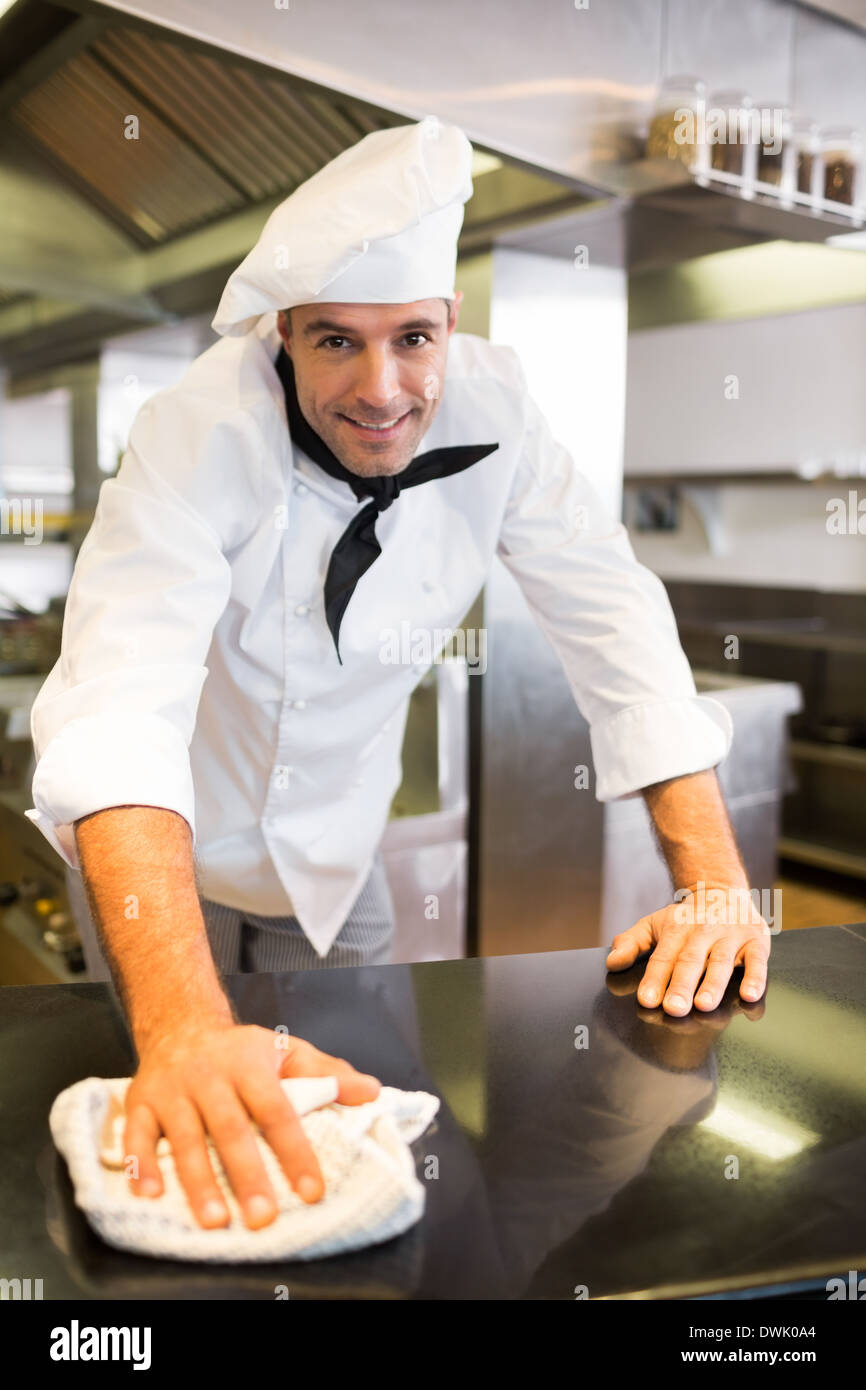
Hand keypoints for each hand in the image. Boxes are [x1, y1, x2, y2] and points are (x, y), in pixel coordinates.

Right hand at [123, 1022, 380, 1229]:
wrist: (179, 1023)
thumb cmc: (240, 1049)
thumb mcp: (286, 1050)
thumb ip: (327, 1073)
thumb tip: (372, 1091)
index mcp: (248, 1064)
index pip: (277, 1110)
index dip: (295, 1151)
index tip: (312, 1190)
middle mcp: (209, 1076)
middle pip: (230, 1129)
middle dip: (247, 1175)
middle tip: (264, 1217)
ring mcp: (172, 1090)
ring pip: (183, 1139)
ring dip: (198, 1181)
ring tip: (215, 1220)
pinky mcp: (140, 1102)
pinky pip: (136, 1135)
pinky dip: (139, 1165)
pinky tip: (149, 1195)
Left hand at [605, 882, 771, 1016]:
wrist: (723, 890)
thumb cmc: (687, 918)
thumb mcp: (655, 924)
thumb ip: (632, 943)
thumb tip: (612, 962)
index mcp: (677, 929)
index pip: (663, 957)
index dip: (655, 979)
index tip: (647, 1000)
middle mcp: (703, 932)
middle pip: (691, 961)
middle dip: (681, 986)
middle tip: (674, 1009)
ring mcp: (731, 936)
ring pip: (722, 962)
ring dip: (713, 984)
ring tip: (704, 1004)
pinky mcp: (756, 942)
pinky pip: (757, 961)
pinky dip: (755, 978)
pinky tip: (749, 995)